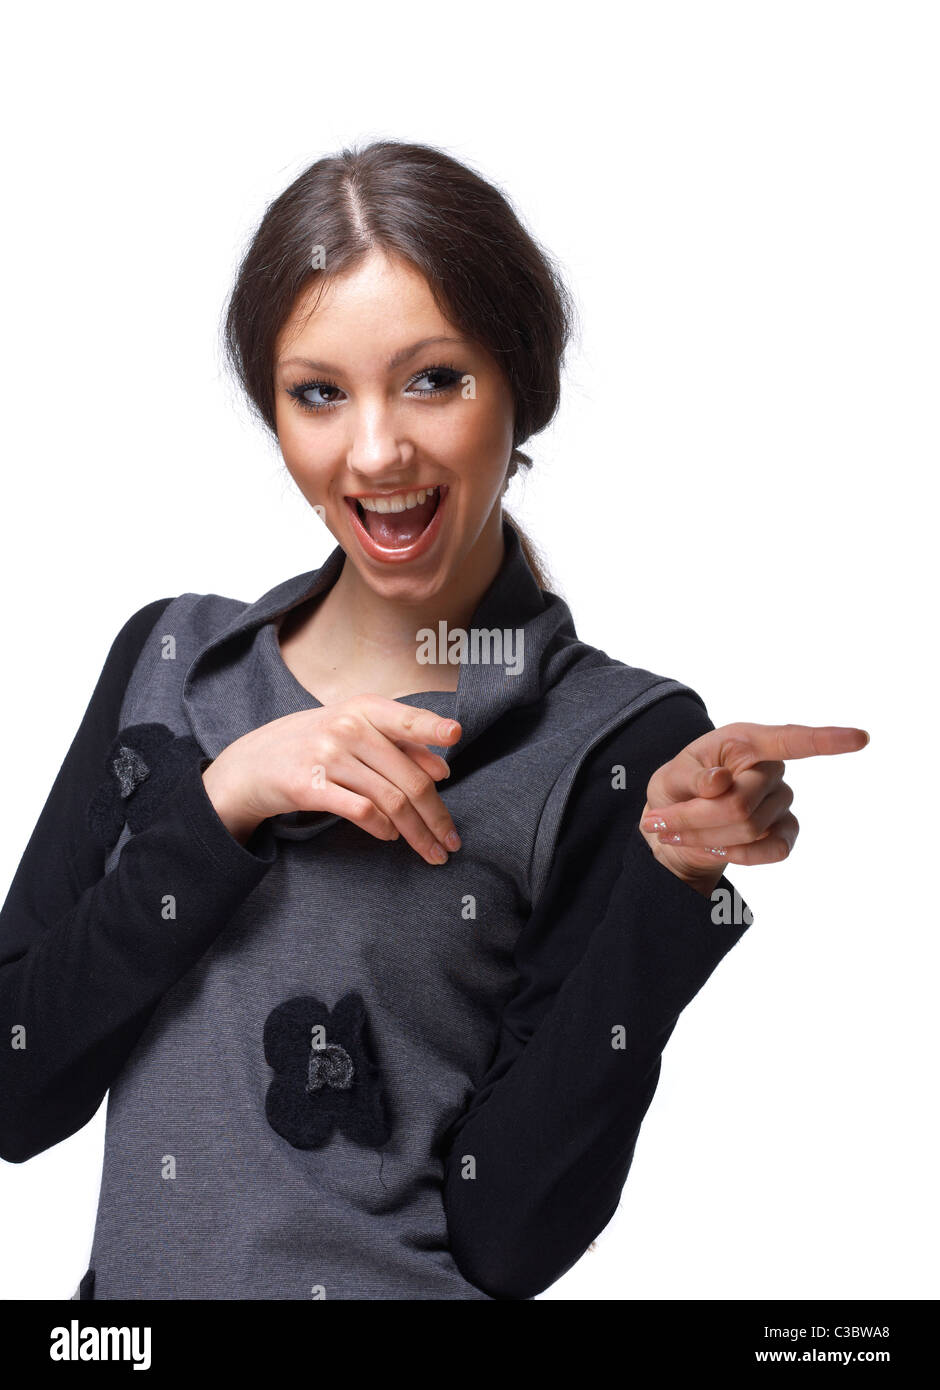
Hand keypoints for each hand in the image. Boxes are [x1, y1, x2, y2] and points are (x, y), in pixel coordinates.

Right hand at [201, 695, 462, 864]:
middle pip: (409, 778)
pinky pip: (361, 811)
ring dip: (416, 832)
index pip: (406, 719)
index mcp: (363, 708)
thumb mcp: (354, 731)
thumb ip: (399, 744)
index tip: (457, 735)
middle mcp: (347, 727)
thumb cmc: (314, 745)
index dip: (432, 727)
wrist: (251, 763)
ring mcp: (327, 755)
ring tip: (430, 850)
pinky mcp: (310, 785)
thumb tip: (442, 770)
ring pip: (391, 800)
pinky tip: (390, 837)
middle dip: (436, 817)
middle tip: (453, 842)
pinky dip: (382, 828)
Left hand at [637, 722, 869, 894]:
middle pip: (741, 803)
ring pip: (748, 829)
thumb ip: (688, 778)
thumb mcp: (667, 779)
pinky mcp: (785, 832)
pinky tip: (713, 848)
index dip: (826, 740)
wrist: (674, 831)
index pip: (790, 740)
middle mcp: (770, 768)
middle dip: (695, 819)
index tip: (861, 738)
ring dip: (705, 837)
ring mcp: (782, 801)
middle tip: (660, 824)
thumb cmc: (674, 792)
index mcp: (745, 742)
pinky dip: (735, 855)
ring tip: (676, 832)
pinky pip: (770, 850)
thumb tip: (719, 780)